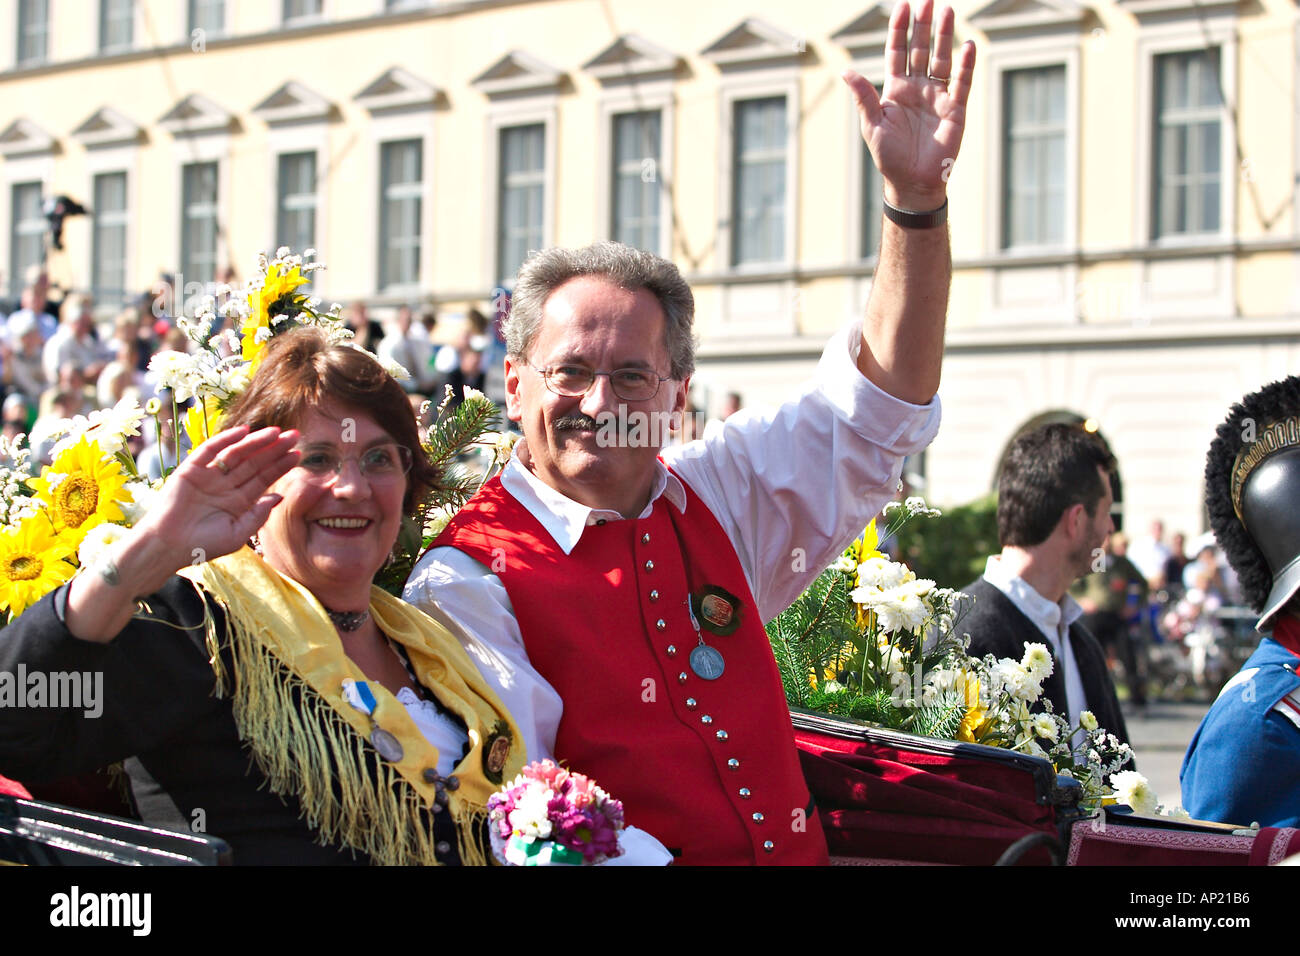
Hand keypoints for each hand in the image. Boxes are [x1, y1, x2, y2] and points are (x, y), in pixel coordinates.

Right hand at [133, 425, 298, 569]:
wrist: (168, 547)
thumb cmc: (202, 545)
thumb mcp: (238, 534)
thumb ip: (258, 516)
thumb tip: (279, 497)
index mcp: (237, 501)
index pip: (263, 479)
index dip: (280, 466)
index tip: (298, 455)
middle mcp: (225, 485)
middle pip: (254, 463)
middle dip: (274, 450)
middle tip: (295, 436)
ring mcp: (208, 476)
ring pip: (237, 454)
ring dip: (256, 442)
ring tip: (276, 432)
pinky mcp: (190, 470)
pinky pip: (210, 450)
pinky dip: (225, 440)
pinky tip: (244, 431)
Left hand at [843, 0, 975, 209]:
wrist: (913, 182)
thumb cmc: (889, 157)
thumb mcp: (872, 125)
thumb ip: (864, 97)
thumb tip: (846, 71)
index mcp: (895, 90)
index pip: (897, 52)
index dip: (900, 30)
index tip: (903, 6)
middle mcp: (917, 89)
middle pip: (920, 49)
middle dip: (923, 25)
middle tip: (928, 0)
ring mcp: (937, 97)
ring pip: (941, 59)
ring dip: (944, 36)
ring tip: (947, 11)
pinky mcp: (955, 109)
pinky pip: (962, 82)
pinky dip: (966, 65)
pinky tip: (968, 45)